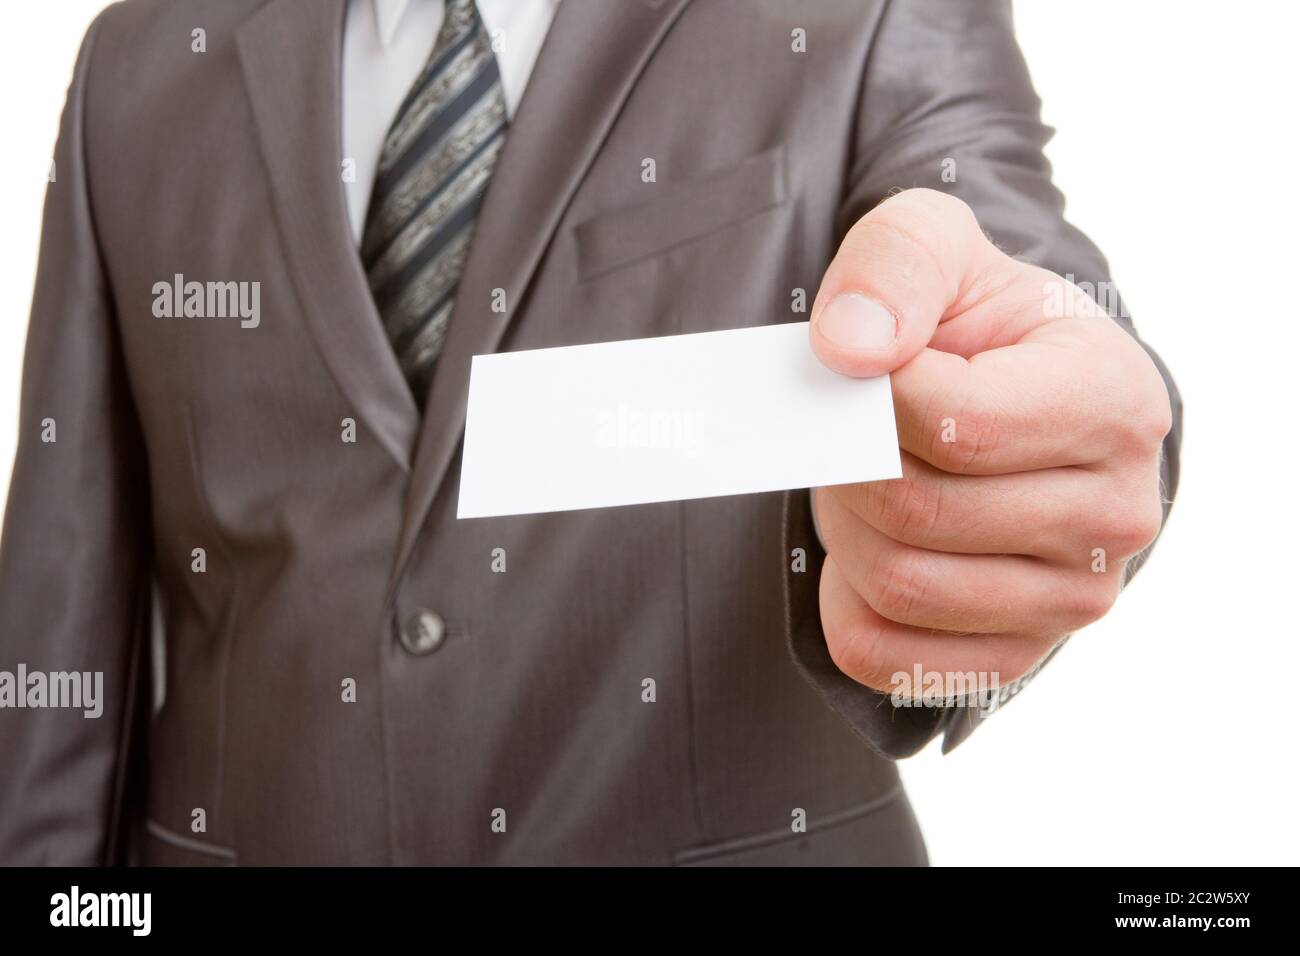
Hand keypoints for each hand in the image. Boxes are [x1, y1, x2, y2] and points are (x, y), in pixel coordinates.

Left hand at [810, 189, 1171, 698]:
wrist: (1010, 400)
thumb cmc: (971, 322)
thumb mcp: (935, 246)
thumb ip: (895, 266)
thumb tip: (851, 349)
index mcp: (1115, 403)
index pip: (959, 425)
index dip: (872, 399)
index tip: (865, 371)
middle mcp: (1116, 516)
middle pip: (915, 510)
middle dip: (848, 464)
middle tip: (849, 430)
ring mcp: (1073, 601)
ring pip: (896, 583)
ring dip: (846, 527)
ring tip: (864, 479)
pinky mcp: (1013, 656)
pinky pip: (880, 652)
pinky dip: (843, 600)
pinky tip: (868, 545)